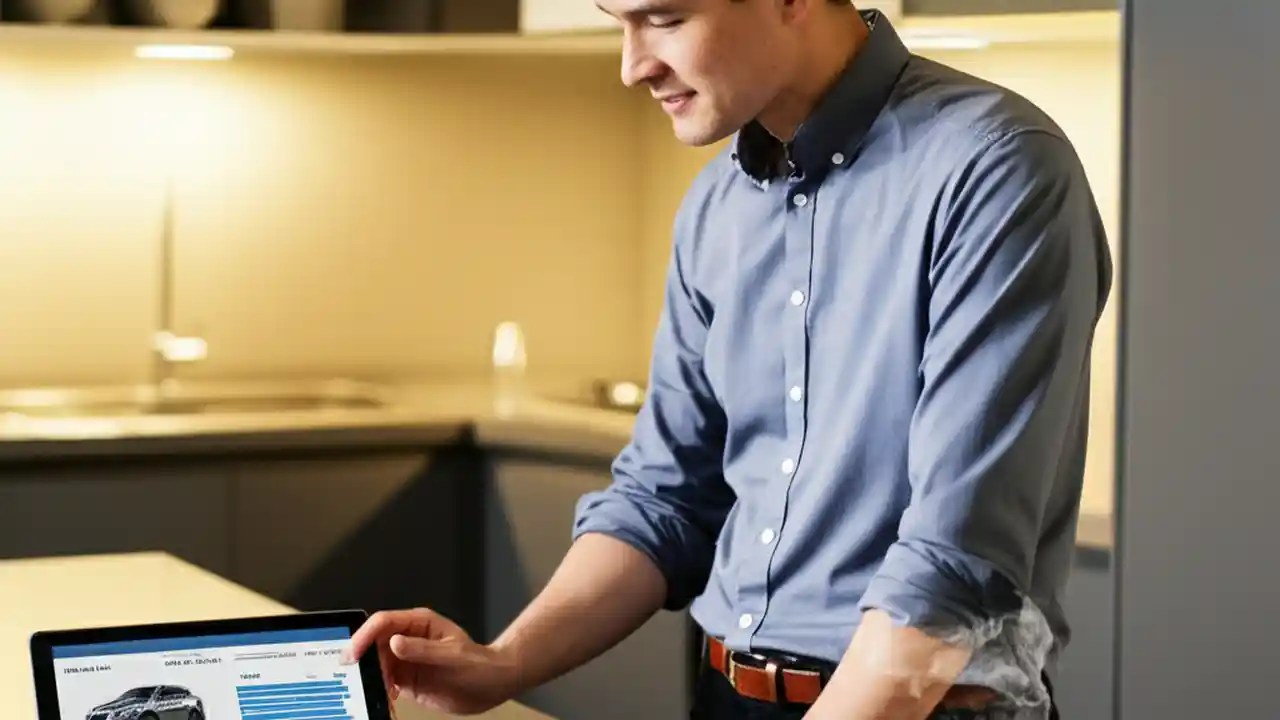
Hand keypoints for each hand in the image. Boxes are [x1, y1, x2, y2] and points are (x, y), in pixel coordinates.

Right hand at [343, 608, 522, 715]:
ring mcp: (406, 659)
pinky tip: (383, 698)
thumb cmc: (479, 664)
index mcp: (419, 623)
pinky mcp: (406, 679)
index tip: (355, 652)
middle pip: (374, 643)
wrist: (491, 686)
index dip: (365, 635)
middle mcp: (409, 639)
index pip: (384, 623)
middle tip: (355, 675)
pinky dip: (378, 690)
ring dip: (370, 676)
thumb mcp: (452, 656)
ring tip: (370, 689)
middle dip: (362, 658)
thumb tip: (395, 643)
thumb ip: (423, 650)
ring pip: (375, 664)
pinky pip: (384, 682)